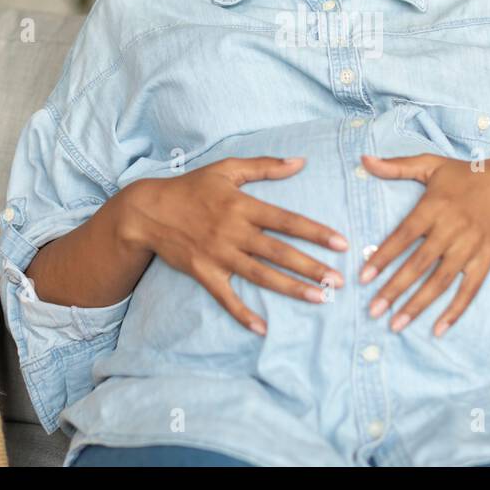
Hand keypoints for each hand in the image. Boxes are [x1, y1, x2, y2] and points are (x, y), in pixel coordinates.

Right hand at [112, 156, 347, 334]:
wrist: (147, 211)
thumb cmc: (191, 187)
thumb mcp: (227, 169)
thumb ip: (265, 166)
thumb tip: (300, 161)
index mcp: (243, 206)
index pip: (287, 221)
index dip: (316, 232)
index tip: (342, 244)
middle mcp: (234, 232)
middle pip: (279, 252)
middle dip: (311, 267)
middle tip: (339, 281)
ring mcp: (218, 255)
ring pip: (261, 275)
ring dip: (291, 289)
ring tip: (319, 299)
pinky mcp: (203, 273)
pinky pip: (226, 297)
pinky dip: (243, 314)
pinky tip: (263, 328)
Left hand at [357, 153, 489, 335]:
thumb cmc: (466, 175)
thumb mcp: (432, 164)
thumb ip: (397, 166)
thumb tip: (364, 160)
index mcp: (434, 207)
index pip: (404, 236)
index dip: (384, 256)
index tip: (364, 277)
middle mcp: (451, 229)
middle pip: (419, 264)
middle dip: (395, 289)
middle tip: (374, 310)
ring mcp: (469, 247)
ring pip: (441, 281)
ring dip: (418, 305)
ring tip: (396, 324)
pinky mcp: (485, 260)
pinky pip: (469, 289)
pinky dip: (455, 310)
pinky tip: (438, 329)